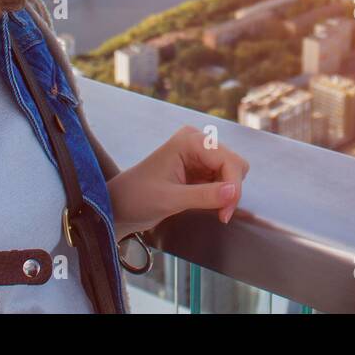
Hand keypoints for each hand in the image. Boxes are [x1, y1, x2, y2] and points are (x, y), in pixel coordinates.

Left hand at [106, 125, 249, 241]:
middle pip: (234, 163)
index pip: (228, 160)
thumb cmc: (137, 197)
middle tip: (221, 214)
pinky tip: (210, 205)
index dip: (233, 186)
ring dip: (228, 193)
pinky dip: (221, 194)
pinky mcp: (198, 169)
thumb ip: (205, 195)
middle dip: (232, 189)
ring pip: (231, 172)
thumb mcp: (171, 199)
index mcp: (190, 140)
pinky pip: (222, 179)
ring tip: (215, 211)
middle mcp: (197, 142)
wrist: (120, 206)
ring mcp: (198, 155)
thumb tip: (233, 192)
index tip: (226, 212)